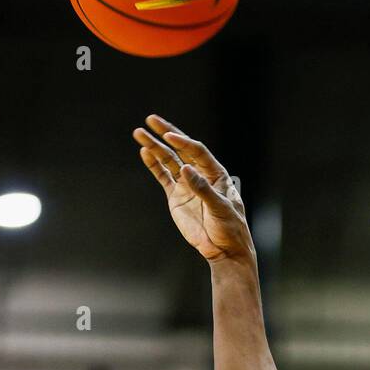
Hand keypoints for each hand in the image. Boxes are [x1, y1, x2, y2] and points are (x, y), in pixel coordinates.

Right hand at [132, 114, 256, 267]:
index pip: (198, 152)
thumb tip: (186, 169)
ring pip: (168, 161)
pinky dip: (153, 165)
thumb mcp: (220, 209)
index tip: (169, 137)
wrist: (223, 250)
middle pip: (181, 150)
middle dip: (166, 133)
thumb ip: (203, 189)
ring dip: (154, 147)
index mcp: (216, 174)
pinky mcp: (176, 197)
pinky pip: (162, 177)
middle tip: (151, 119)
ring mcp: (187, 185)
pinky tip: (144, 152)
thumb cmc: (230, 229)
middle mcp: (200, 175)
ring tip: (139, 133)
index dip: (184, 143)